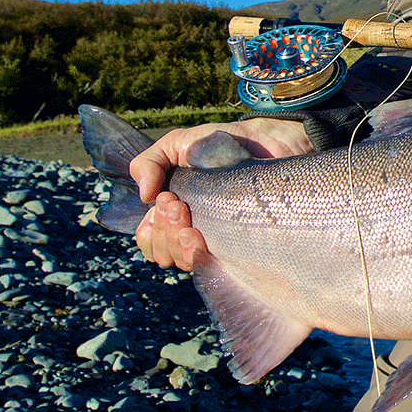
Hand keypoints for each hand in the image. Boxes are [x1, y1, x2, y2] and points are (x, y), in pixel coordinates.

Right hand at [132, 118, 312, 270]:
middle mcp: (194, 231)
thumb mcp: (178, 144)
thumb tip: (144, 197)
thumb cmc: (221, 144)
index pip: (151, 238)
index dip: (152, 229)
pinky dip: (198, 256)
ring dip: (180, 245)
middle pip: (165, 252)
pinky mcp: (240, 248)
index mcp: (175, 213)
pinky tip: (203, 240)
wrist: (267, 143)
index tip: (169, 200)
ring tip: (192, 225)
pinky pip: (211, 268)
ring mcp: (218, 241)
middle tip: (180, 205)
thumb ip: (150, 163)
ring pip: (184, 262)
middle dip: (167, 230)